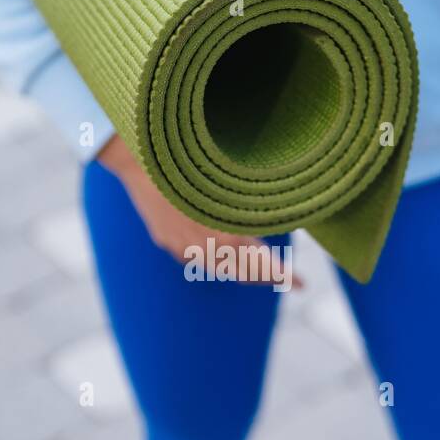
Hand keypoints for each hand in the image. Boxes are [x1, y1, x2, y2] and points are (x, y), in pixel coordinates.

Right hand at [97, 135, 300, 287]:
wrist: (138, 156)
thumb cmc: (188, 161)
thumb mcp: (228, 188)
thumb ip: (249, 212)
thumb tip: (271, 226)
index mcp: (223, 235)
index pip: (260, 267)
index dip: (282, 276)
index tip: (301, 283)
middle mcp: (203, 247)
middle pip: (242, 273)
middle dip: (266, 274)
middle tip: (290, 278)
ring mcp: (182, 247)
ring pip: (221, 268)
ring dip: (244, 268)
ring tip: (265, 267)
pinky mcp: (168, 242)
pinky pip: (200, 258)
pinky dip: (219, 259)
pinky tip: (229, 254)